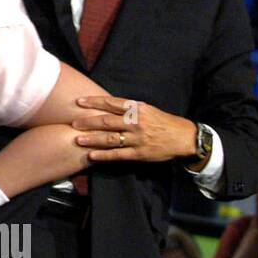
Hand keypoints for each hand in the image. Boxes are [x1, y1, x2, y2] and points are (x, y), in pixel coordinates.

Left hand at [72, 96, 196, 162]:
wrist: (184, 138)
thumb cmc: (163, 122)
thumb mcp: (147, 109)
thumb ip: (129, 108)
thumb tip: (107, 104)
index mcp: (138, 109)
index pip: (112, 103)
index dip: (95, 102)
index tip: (79, 101)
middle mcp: (136, 122)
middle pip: (107, 121)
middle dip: (88, 122)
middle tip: (73, 123)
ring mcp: (137, 139)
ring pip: (110, 138)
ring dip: (92, 139)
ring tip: (77, 139)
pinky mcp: (139, 153)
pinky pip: (118, 154)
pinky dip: (103, 155)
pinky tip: (91, 155)